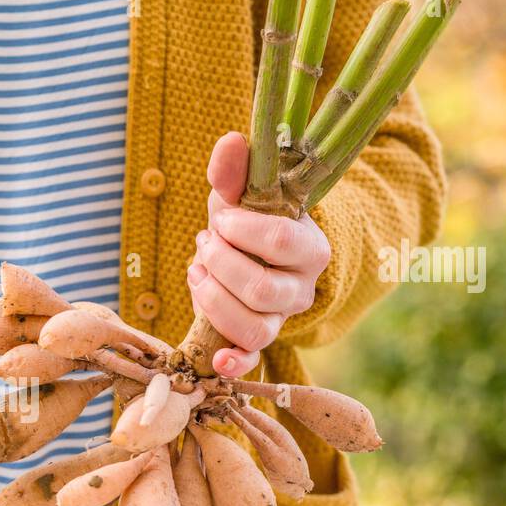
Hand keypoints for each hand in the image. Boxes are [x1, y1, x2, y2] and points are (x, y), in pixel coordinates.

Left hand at [187, 131, 330, 376]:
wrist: (249, 255)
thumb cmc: (247, 220)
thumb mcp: (240, 194)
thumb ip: (235, 171)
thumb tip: (230, 141)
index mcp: (310, 247)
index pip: (282, 241)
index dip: (242, 231)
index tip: (220, 220)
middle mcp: (302, 288)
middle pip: (262, 288)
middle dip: (221, 264)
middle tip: (204, 244)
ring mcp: (281, 319)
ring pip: (253, 326)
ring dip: (213, 300)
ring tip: (196, 272)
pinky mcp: (257, 341)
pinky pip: (251, 360)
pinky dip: (234, 364)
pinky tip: (215, 360)